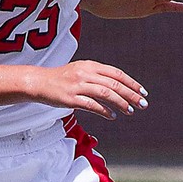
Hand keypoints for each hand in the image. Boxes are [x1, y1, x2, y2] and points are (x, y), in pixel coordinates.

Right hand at [31, 59, 147, 120]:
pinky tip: (113, 116)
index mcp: (90, 65)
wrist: (39, 82)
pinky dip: (104, 111)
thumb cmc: (62, 78)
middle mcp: (86, 74)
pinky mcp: (71, 99)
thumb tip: (119, 85)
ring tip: (130, 111)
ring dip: (120, 103)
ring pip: (105, 94)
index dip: (132, 83)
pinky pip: (91, 105)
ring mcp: (78, 86)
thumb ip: (98, 75)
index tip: (143, 92)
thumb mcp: (81, 70)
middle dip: (131, 95)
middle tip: (143, 104)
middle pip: (114, 84)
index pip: (116, 74)